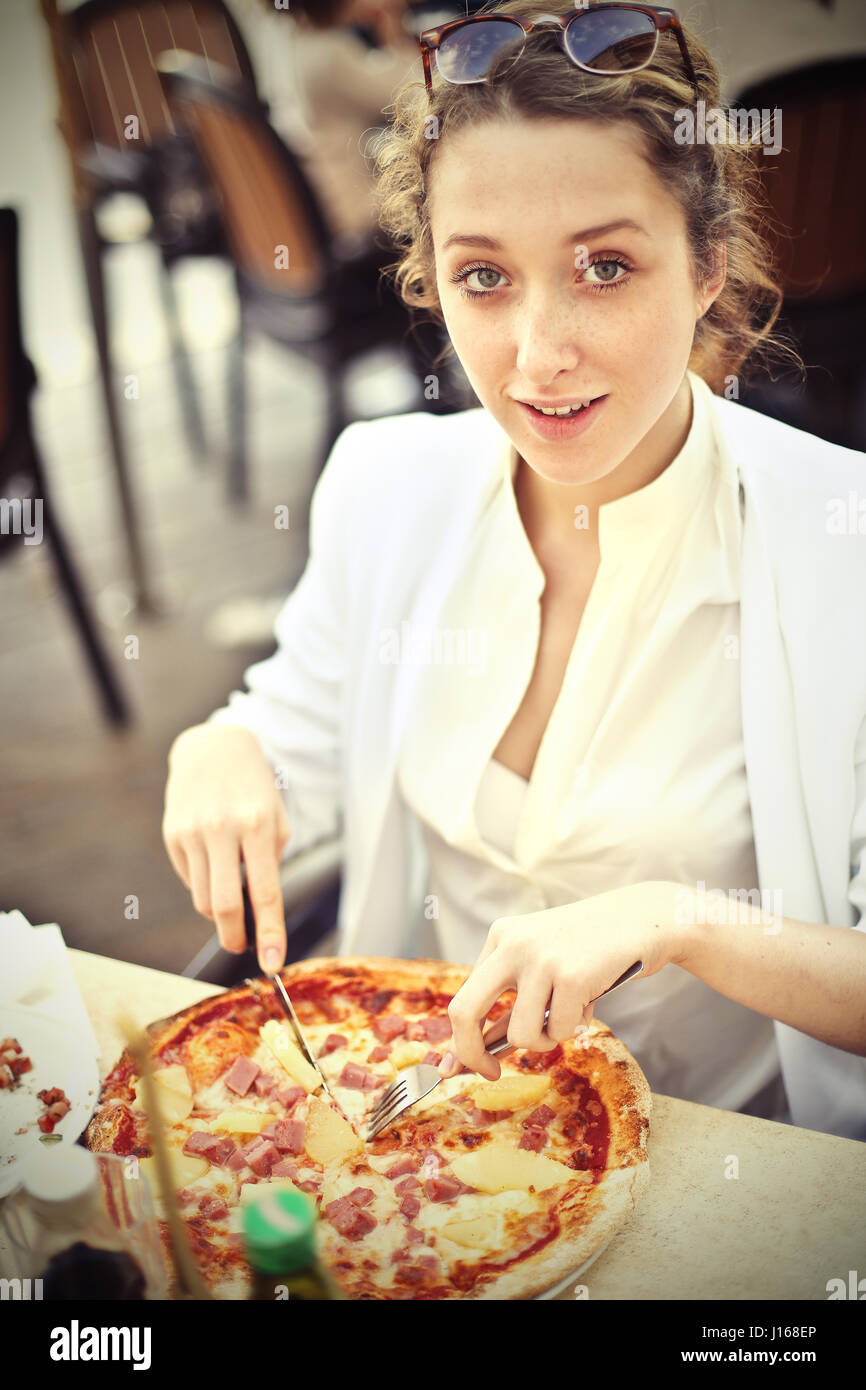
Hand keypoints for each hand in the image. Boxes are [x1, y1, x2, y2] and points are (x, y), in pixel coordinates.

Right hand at [162, 724, 290, 972]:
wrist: (214, 748)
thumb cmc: (255, 789)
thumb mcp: (276, 819)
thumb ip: (269, 864)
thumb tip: (257, 913)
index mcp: (257, 826)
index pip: (265, 893)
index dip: (270, 934)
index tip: (273, 964)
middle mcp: (222, 829)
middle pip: (224, 906)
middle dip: (234, 938)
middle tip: (242, 947)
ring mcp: (192, 832)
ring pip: (201, 899)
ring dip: (218, 912)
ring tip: (232, 896)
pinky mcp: (172, 834)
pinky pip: (189, 878)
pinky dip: (204, 882)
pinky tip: (213, 859)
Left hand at [439, 881, 685, 1080]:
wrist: (644, 918)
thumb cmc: (591, 949)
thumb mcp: (542, 963)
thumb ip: (512, 1002)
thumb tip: (477, 1054)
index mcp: (500, 937)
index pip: (462, 997)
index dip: (460, 1041)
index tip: (464, 1067)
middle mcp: (512, 944)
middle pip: (465, 1012)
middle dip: (472, 1054)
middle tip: (491, 1072)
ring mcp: (541, 958)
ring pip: (522, 1035)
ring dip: (548, 1039)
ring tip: (569, 1015)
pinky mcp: (571, 975)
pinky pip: (562, 1030)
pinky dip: (578, 1026)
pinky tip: (591, 998)